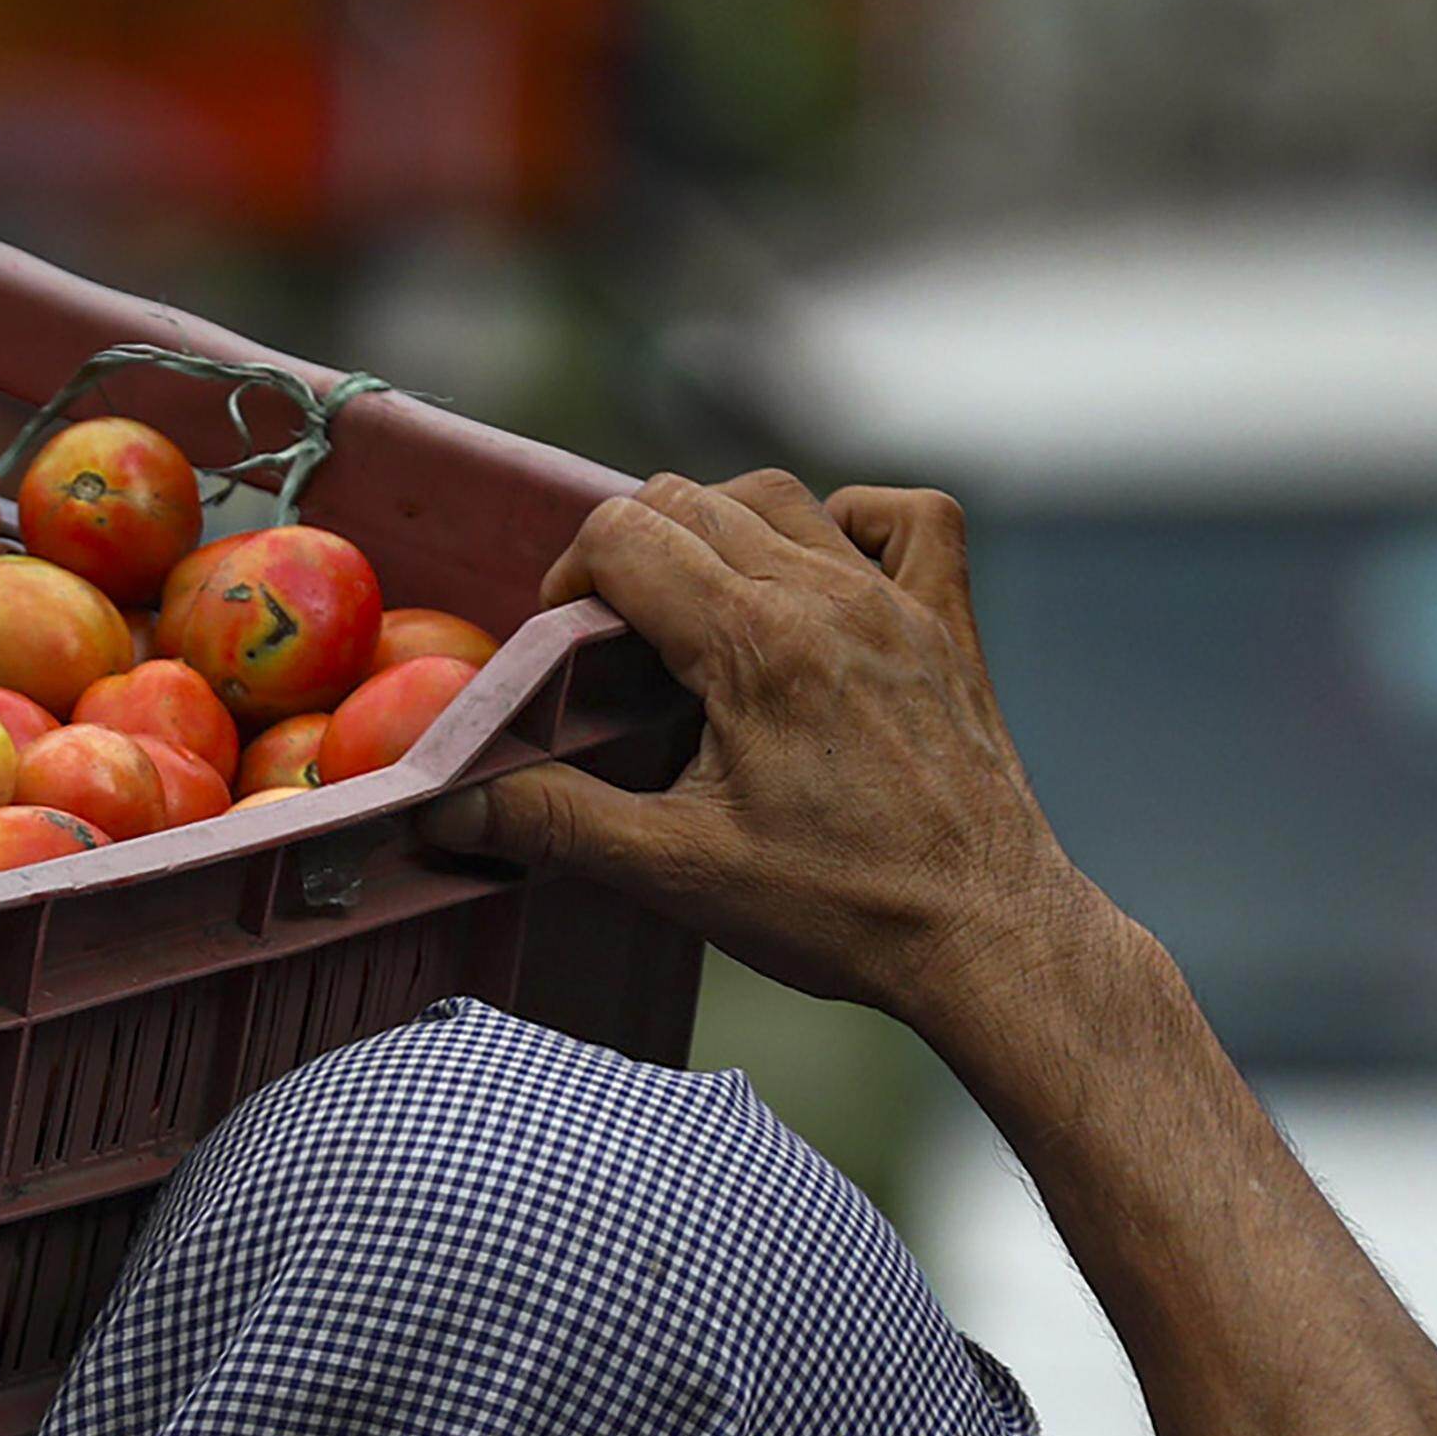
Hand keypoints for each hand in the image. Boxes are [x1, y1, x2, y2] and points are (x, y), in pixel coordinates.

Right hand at [427, 471, 1129, 1053]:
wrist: (988, 938)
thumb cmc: (843, 910)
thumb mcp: (677, 873)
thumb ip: (556, 822)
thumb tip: (449, 805)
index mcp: (754, 643)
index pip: (624, 535)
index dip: (569, 577)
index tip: (564, 645)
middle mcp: (828, 595)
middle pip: (690, 501)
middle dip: (628, 552)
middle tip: (614, 642)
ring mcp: (897, 603)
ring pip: (781, 497)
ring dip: (719, 526)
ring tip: (695, 606)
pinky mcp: (948, 627)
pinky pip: (910, 519)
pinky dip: (854, 522)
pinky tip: (821, 573)